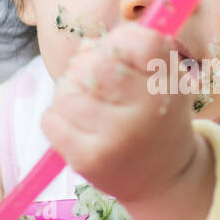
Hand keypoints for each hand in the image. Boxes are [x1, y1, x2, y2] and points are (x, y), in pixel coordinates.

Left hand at [41, 22, 199, 204]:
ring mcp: (116, 138)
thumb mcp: (163, 79)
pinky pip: (51, 120)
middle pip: (94, 63)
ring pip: (66, 92)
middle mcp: (146, 111)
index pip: (139, 40)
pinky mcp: (88, 161)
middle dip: (87, 67)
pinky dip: (58, 119)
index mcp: (169, 85)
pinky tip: (80, 128)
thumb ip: (133, 50)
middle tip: (99, 85)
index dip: (120, 43)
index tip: (122, 57)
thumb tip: (85, 48)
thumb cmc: (156, 117)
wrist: (163, 178)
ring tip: (89, 109)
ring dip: (70, 94)